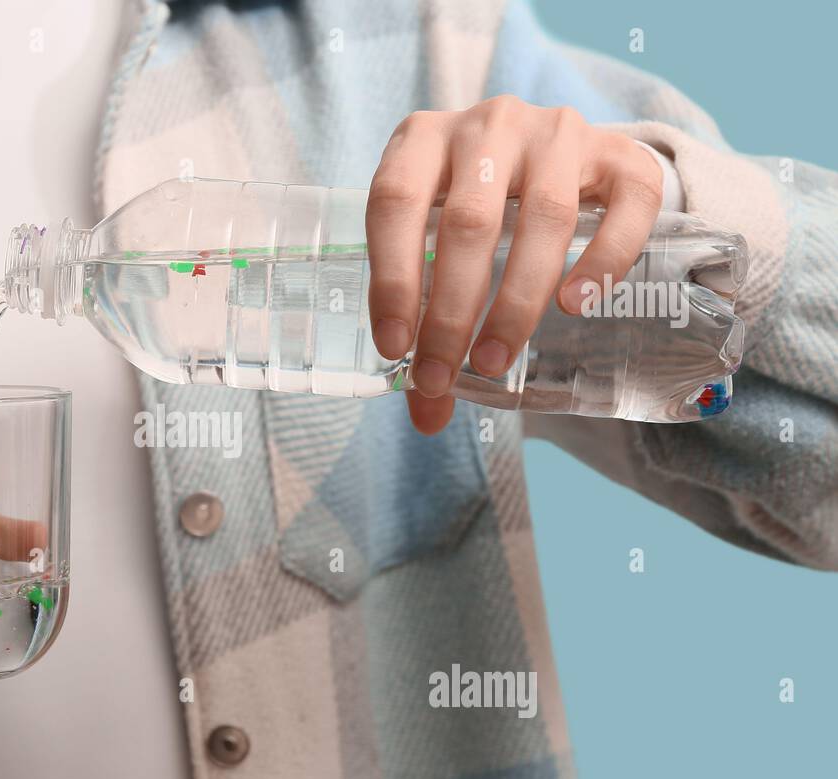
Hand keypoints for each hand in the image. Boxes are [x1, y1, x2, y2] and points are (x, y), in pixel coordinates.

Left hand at [366, 94, 665, 432]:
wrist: (556, 154)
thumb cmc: (474, 210)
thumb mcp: (433, 248)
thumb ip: (423, 322)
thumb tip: (426, 416)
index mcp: (422, 139)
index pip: (394, 203)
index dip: (390, 279)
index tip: (394, 349)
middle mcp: (489, 123)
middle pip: (468, 221)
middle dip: (453, 310)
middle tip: (443, 376)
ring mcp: (558, 131)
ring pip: (545, 216)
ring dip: (517, 299)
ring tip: (495, 359)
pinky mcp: (621, 150)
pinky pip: (626, 203)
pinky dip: (603, 259)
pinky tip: (575, 305)